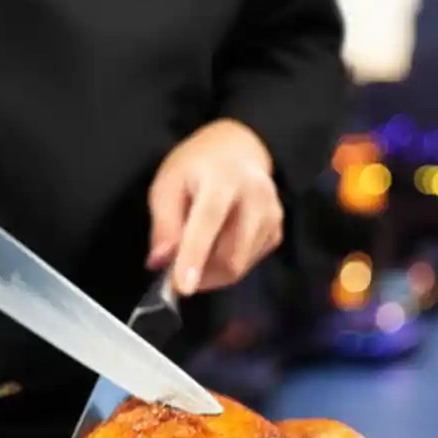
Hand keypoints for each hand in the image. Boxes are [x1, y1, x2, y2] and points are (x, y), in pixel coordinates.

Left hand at [146, 119, 282, 294]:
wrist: (239, 149)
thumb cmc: (197, 166)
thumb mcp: (167, 185)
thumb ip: (164, 224)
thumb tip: (160, 262)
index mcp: (223, 179)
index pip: (208, 222)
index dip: (194, 256)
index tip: (182, 288)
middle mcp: (255, 196)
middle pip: (230, 255)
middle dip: (200, 274)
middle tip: (175, 273)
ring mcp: (272, 215)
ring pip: (239, 265)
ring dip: (212, 272)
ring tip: (196, 253)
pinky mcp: (277, 231)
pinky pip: (249, 263)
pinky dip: (228, 264)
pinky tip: (219, 243)